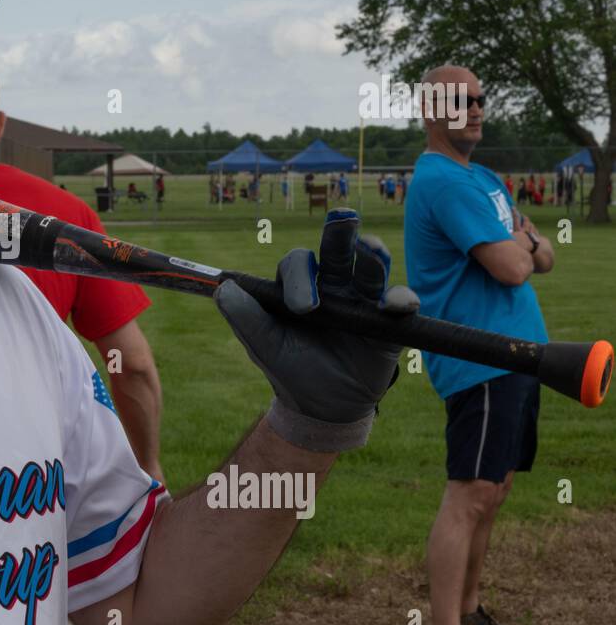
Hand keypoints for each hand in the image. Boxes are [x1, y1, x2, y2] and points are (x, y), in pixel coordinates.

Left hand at [214, 209, 419, 451]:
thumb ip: (244, 317)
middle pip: (337, 250)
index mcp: (299, 286)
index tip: (302, 307)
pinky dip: (401, 299)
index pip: (298, 263)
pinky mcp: (387, 321)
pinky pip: (398, 302)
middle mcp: (332, 286)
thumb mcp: (264, 345)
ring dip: (373, 256)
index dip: (300, 276)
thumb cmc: (288, 368)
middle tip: (342, 217)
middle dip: (339, 232)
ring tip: (372, 250)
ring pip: (370, 268)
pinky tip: (397, 305)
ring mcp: (361, 300)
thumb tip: (222, 288)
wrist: (321, 407)